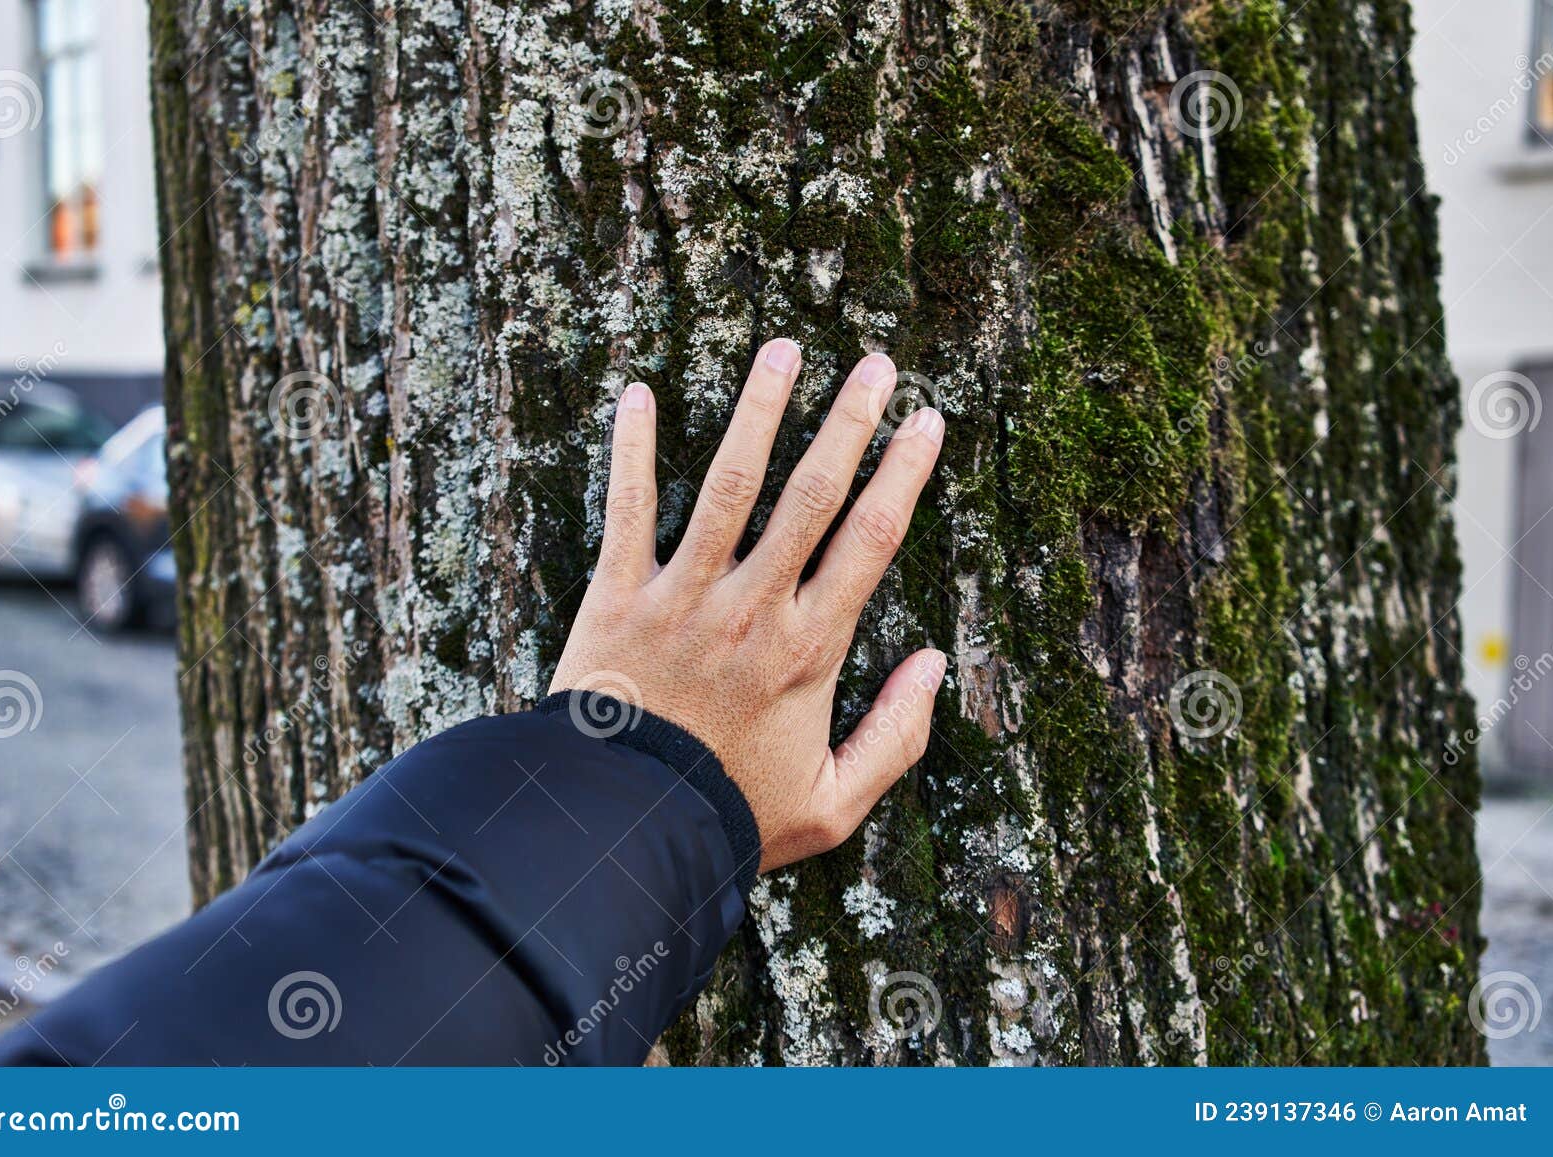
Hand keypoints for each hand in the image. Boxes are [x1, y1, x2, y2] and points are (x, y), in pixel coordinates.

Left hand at [549, 338, 945, 872]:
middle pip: (813, 494)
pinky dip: (632, 450)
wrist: (620, 828)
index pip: (872, 540)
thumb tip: (934, 663)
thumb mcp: (834, 806)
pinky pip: (627, 509)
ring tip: (784, 348)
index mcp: (809, 649)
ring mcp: (682, 594)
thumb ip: (895, 737)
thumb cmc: (729, 817)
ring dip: (759, 411)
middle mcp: (752, 607)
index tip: (927, 421)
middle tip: (876, 364)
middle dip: (849, 422)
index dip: (905, 473)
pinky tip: (639, 394)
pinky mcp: (618, 595)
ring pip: (729, 484)